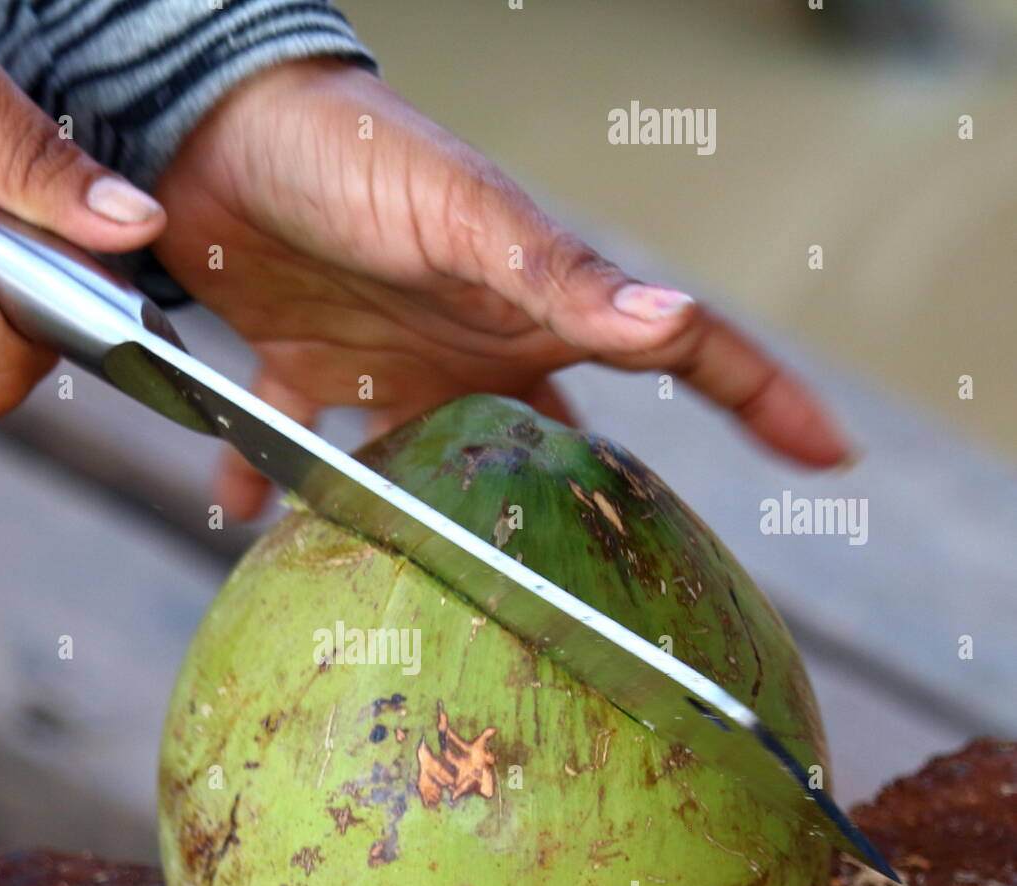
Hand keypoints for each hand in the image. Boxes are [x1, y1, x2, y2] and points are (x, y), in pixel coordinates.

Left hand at [152, 59, 851, 517]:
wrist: (218, 125)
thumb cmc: (345, 149)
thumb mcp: (456, 212)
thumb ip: (551, 275)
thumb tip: (672, 320)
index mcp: (538, 302)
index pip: (675, 350)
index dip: (760, 397)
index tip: (832, 455)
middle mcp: (479, 345)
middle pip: (560, 437)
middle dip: (592, 503)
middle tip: (623, 583)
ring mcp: (397, 365)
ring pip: (434, 466)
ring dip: (432, 522)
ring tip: (437, 594)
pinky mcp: (309, 370)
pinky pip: (301, 448)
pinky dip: (277, 485)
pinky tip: (250, 516)